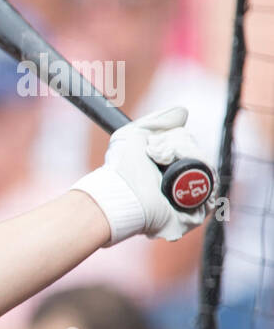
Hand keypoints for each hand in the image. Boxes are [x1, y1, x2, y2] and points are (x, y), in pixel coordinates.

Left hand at [72, 106, 213, 245]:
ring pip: (208, 172)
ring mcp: (188, 203)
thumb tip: (182, 113)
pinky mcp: (193, 216)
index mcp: (168, 173)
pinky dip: (197, 172)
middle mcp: (179, 189)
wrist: (118, 192)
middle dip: (183, 148)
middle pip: (202, 159)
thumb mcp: (135, 134)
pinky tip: (176, 172)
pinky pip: (210, 189)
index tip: (155, 146)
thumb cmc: (120, 168)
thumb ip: (159, 121)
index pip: (191, 152)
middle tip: (157, 155)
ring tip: (161, 161)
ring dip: (188, 157)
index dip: (180, 144)